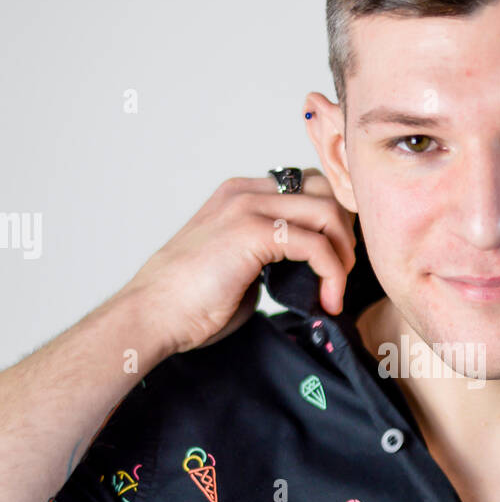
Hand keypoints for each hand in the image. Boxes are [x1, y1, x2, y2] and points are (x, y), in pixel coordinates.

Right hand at [120, 168, 356, 354]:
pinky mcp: (253, 232)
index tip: (338, 260)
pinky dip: (332, 273)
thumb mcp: (237, 265)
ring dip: (344, 253)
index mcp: (240, 195)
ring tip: (336, 289)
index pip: (307, 186)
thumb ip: (269, 255)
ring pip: (328, 211)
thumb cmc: (188, 302)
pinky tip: (327, 299)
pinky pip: (316, 244)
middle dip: (345, 231)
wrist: (152, 314)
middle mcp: (245, 193)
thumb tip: (305, 269)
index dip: (332, 222)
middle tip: (343, 273)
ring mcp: (247, 208)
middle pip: (324, 190)